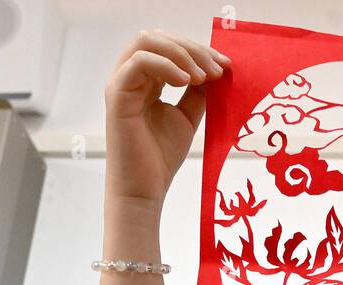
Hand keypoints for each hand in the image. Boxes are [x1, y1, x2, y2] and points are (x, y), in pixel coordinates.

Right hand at [104, 30, 228, 205]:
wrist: (145, 188)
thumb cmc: (161, 157)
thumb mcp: (188, 117)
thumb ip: (198, 92)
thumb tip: (214, 69)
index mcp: (147, 79)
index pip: (170, 46)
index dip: (199, 50)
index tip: (226, 65)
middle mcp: (131, 76)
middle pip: (159, 37)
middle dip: (193, 48)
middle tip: (217, 69)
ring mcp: (121, 83)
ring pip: (147, 42)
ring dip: (181, 53)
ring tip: (203, 77)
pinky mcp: (116, 94)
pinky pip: (139, 62)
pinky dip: (166, 66)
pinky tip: (187, 82)